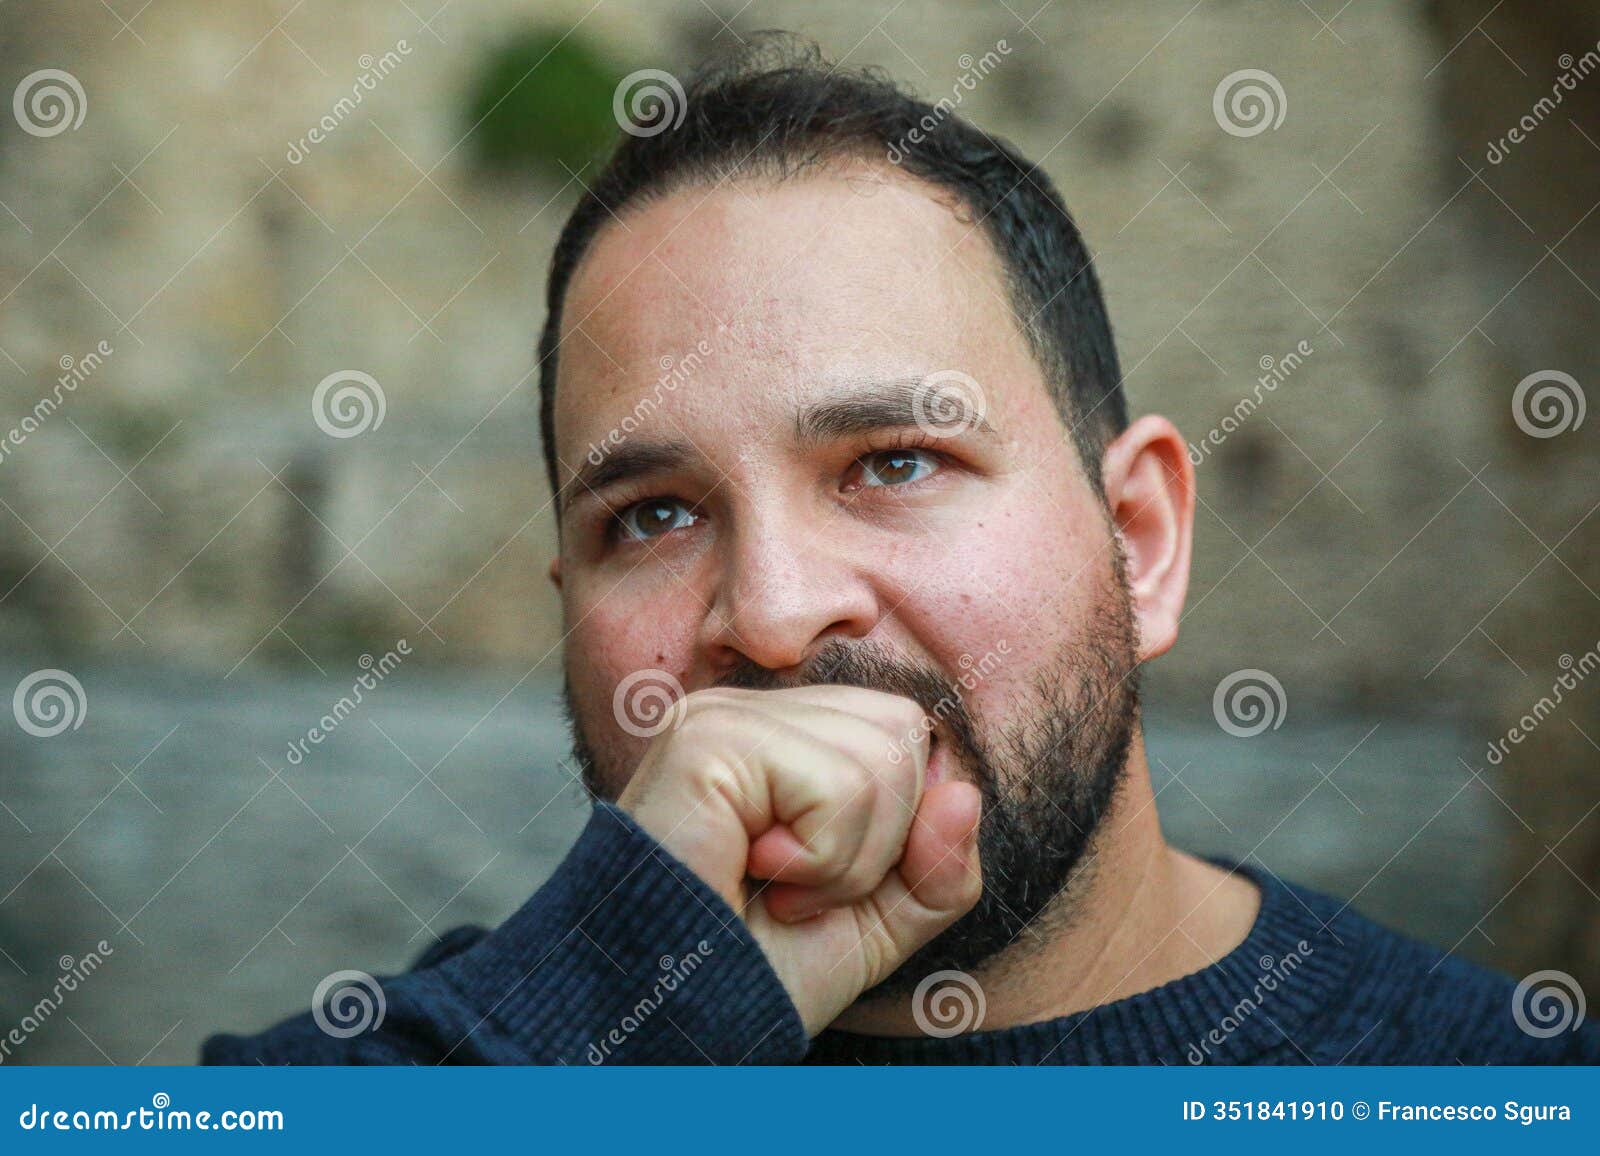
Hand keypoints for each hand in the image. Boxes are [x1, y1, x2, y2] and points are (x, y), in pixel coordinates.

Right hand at [617, 685, 981, 1034]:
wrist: (674, 1022)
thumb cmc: (755, 968)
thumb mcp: (878, 922)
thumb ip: (939, 864)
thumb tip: (966, 790)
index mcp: (785, 733)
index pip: (903, 731)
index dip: (899, 825)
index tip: (823, 885)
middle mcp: (752, 708)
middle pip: (902, 730)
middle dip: (878, 840)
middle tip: (795, 888)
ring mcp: (725, 715)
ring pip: (881, 755)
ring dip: (845, 859)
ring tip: (771, 884)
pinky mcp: (708, 739)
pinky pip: (838, 784)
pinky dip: (819, 859)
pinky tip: (750, 872)